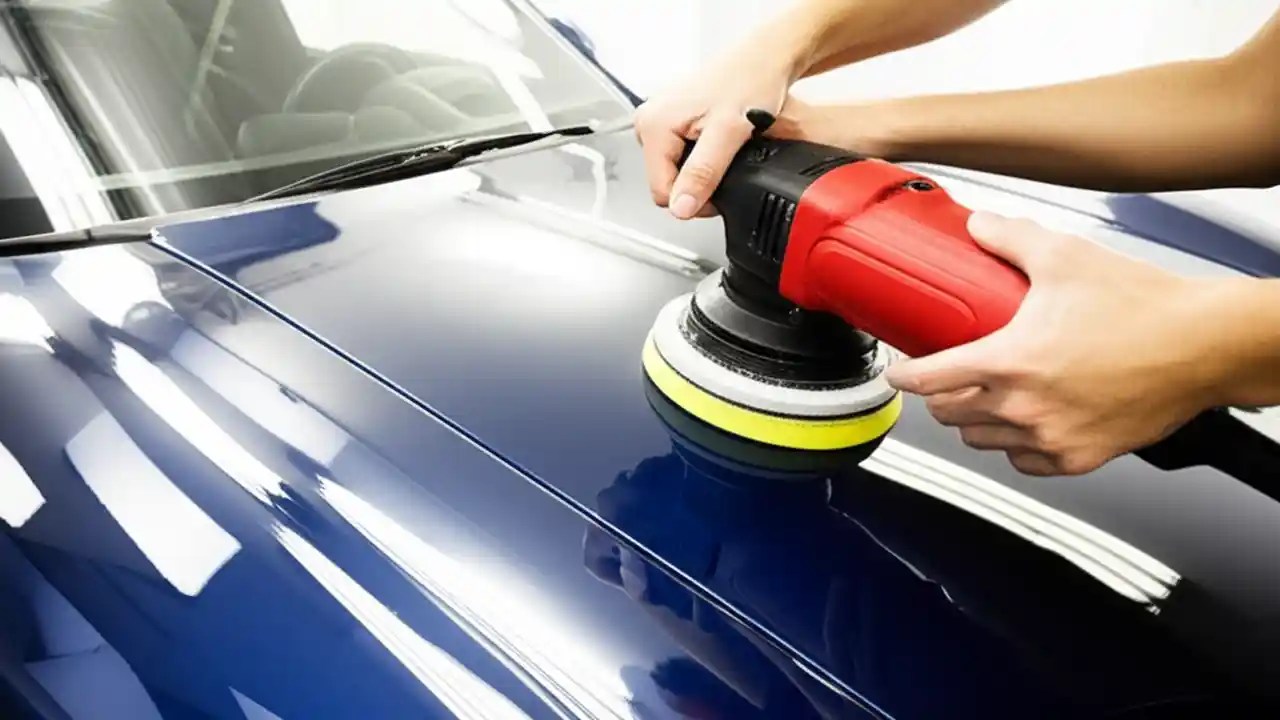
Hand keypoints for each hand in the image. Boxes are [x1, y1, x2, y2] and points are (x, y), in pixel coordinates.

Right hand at [633, 54, 792, 218]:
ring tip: (725, 146)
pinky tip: (719, 140)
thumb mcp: (728, 134)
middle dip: (697, 182)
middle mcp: (649, 121)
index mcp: (653, 125)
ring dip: (701, 168)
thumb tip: (680, 208)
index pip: (662, 192)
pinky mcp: (672, 120)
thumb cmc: (751, 82)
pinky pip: (680, 155)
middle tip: (727, 160)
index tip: (722, 185)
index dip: (694, 200)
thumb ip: (702, 173)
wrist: (764, 58)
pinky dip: (702, 156)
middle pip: (666, 182)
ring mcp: (659, 120)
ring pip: (674, 170)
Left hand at [885, 212, 1229, 475]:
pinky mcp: (1080, 457)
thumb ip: (1011, 239)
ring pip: (982, 441)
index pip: (931, 380)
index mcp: (1010, 362)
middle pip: (949, 414)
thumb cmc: (1144, 308)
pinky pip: (1025, 462)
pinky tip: (1022, 423)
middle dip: (938, 395)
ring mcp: (1051, 438)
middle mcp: (1025, 407)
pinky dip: (1015, 446)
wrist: (1203, 346)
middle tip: (944, 377)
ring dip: (974, 421)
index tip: (899, 373)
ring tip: (983, 397)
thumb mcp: (1065, 258)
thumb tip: (979, 226)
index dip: (905, 376)